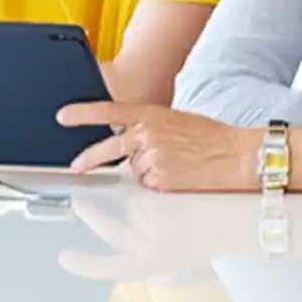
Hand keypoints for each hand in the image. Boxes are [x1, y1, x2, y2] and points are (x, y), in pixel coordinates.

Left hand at [58, 102, 255, 191]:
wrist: (239, 156)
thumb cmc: (214, 140)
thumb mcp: (177, 123)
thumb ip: (150, 131)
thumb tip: (130, 149)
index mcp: (151, 114)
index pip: (109, 111)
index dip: (83, 113)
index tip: (62, 116)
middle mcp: (147, 134)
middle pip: (110, 149)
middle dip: (90, 160)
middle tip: (76, 167)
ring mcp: (151, 158)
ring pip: (134, 174)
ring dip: (148, 176)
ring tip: (178, 169)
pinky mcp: (158, 180)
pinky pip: (147, 190)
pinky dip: (158, 190)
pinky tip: (179, 181)